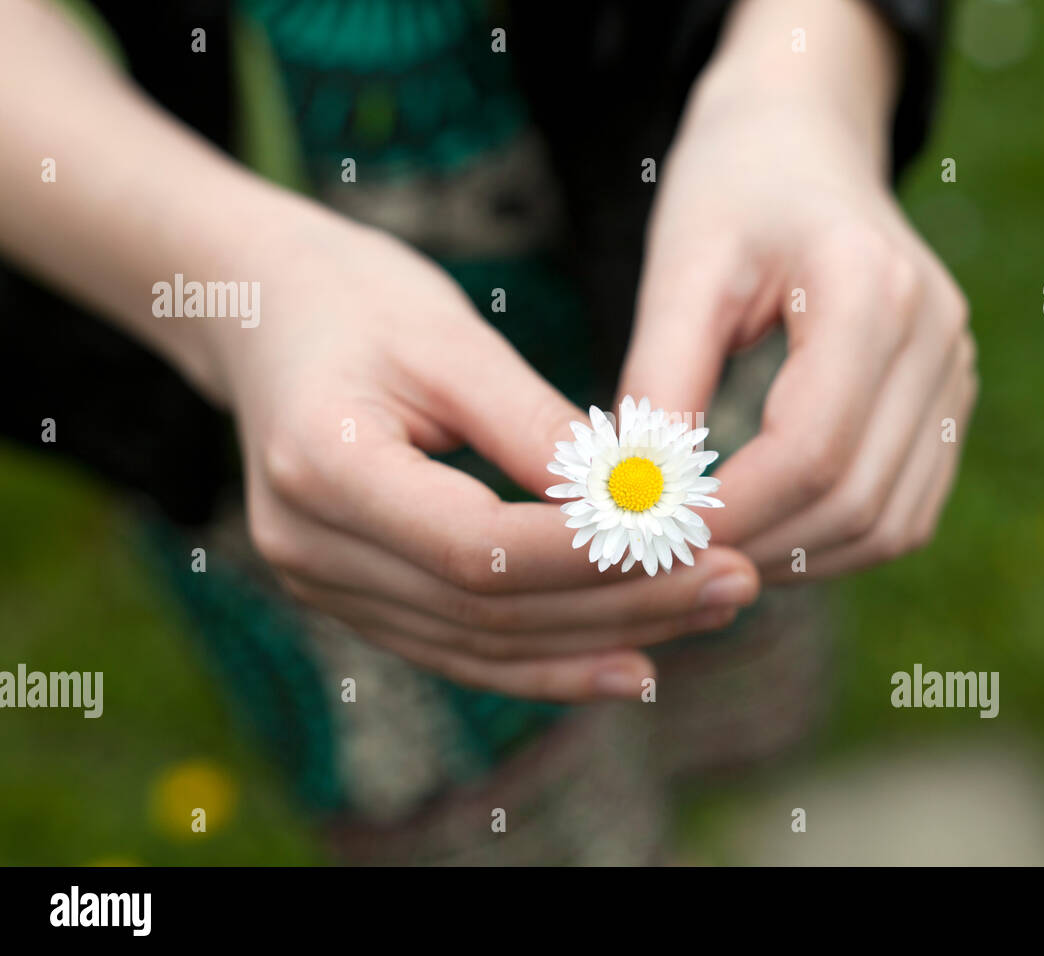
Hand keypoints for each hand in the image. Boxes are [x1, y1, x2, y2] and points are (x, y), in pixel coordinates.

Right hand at [204, 222, 758, 700]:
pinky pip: (462, 648)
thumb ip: (537, 427)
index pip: (477, 547)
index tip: (696, 536)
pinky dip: (549, 659)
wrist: (258, 313)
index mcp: (323, 468)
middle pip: (488, 612)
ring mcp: (323, 585)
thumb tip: (640, 503)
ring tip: (707, 615)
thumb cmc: (356, 300)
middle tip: (736, 583)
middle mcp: (308, 549)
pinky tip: (631, 661)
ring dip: (601, 641)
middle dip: (622, 605)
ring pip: (481, 646)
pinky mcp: (355, 597)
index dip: (593, 554)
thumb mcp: (451, 339)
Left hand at [619, 0, 975, 582]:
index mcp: (869, 287)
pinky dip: (834, 543)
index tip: (650, 535)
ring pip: (891, 524)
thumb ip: (661, 381)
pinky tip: (765, 536)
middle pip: (856, 501)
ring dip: (797, 559)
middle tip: (668, 560)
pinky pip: (905, 510)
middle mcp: (936, 335)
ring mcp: (956, 372)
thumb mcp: (679, 268)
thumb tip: (642, 501)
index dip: (729, 514)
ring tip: (709, 555)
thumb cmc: (730, 189)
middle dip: (755, 548)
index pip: (810, 450)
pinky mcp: (950, 400)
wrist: (804, 142)